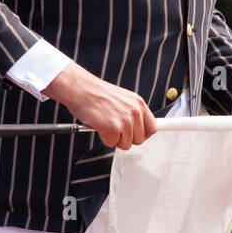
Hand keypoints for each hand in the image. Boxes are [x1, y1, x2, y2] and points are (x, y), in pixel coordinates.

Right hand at [43, 62, 157, 150]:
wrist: (79, 88)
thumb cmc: (95, 93)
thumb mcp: (122, 98)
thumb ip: (132, 112)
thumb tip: (138, 127)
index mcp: (138, 103)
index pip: (152, 127)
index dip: (144, 134)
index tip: (141, 136)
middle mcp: (134, 111)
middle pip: (139, 140)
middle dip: (126, 138)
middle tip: (114, 127)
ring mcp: (124, 121)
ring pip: (126, 144)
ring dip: (114, 138)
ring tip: (105, 123)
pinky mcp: (111, 129)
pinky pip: (112, 144)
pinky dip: (104, 138)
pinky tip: (99, 125)